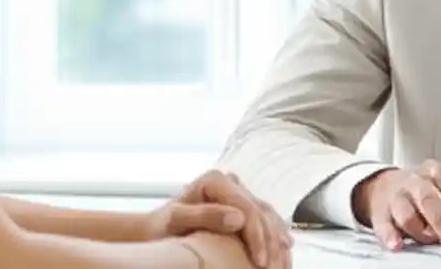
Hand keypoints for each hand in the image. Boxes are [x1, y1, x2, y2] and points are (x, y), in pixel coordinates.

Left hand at [146, 170, 290, 268]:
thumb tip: (239, 218)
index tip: (260, 262)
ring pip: (268, 214)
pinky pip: (266, 219)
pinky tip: (285, 249)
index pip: (247, 208)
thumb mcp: (176, 221)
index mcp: (215, 180)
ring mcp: (238, 193)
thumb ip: (205, 216)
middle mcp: (230, 182)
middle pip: (261, 212)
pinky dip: (276, 234)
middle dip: (270, 241)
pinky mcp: (242, 205)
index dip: (257, 235)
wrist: (155, 230)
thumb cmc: (160, 227)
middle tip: (273, 268)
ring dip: (277, 239)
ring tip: (283, 262)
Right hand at [353, 160, 440, 251]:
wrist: (382, 184)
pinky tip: (398, 245)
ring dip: (420, 230)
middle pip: (430, 199)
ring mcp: (397, 195)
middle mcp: (417, 181)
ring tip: (429, 240)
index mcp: (439, 172)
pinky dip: (390, 236)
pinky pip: (384, 224)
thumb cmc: (424, 187)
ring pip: (407, 212)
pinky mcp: (380, 211)